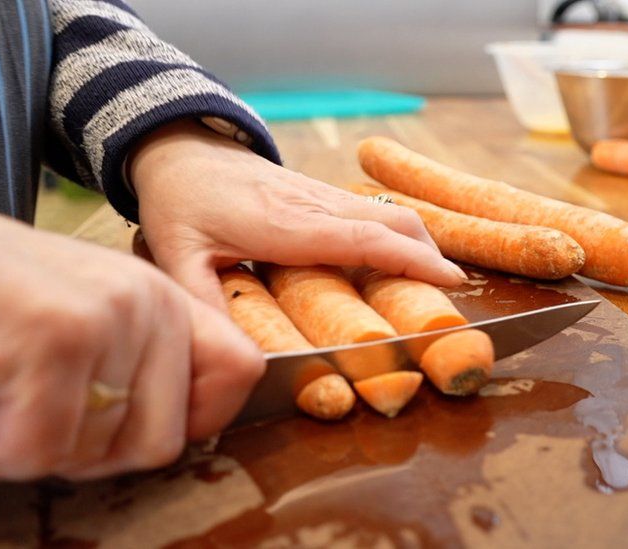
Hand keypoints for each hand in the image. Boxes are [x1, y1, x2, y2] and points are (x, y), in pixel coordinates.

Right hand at [0, 204, 263, 480]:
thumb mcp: (82, 315)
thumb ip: (139, 362)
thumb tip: (184, 430)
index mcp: (162, 299)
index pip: (240, 372)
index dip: (196, 420)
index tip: (131, 425)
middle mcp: (148, 303)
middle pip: (161, 442)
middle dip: (87, 454)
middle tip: (32, 414)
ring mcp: (108, 316)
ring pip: (92, 453)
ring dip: (26, 446)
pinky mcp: (57, 336)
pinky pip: (38, 448)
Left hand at [129, 119, 464, 308]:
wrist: (180, 148)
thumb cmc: (179, 202)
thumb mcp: (176, 258)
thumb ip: (203, 307)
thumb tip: (236, 358)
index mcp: (288, 226)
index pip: (366, 239)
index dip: (413, 260)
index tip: (451, 281)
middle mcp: (316, 205)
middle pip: (395, 220)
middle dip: (431, 254)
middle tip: (450, 296)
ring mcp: (322, 196)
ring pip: (390, 212)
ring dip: (419, 244)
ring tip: (433, 285)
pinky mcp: (322, 195)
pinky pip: (374, 212)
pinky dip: (399, 235)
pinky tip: (397, 262)